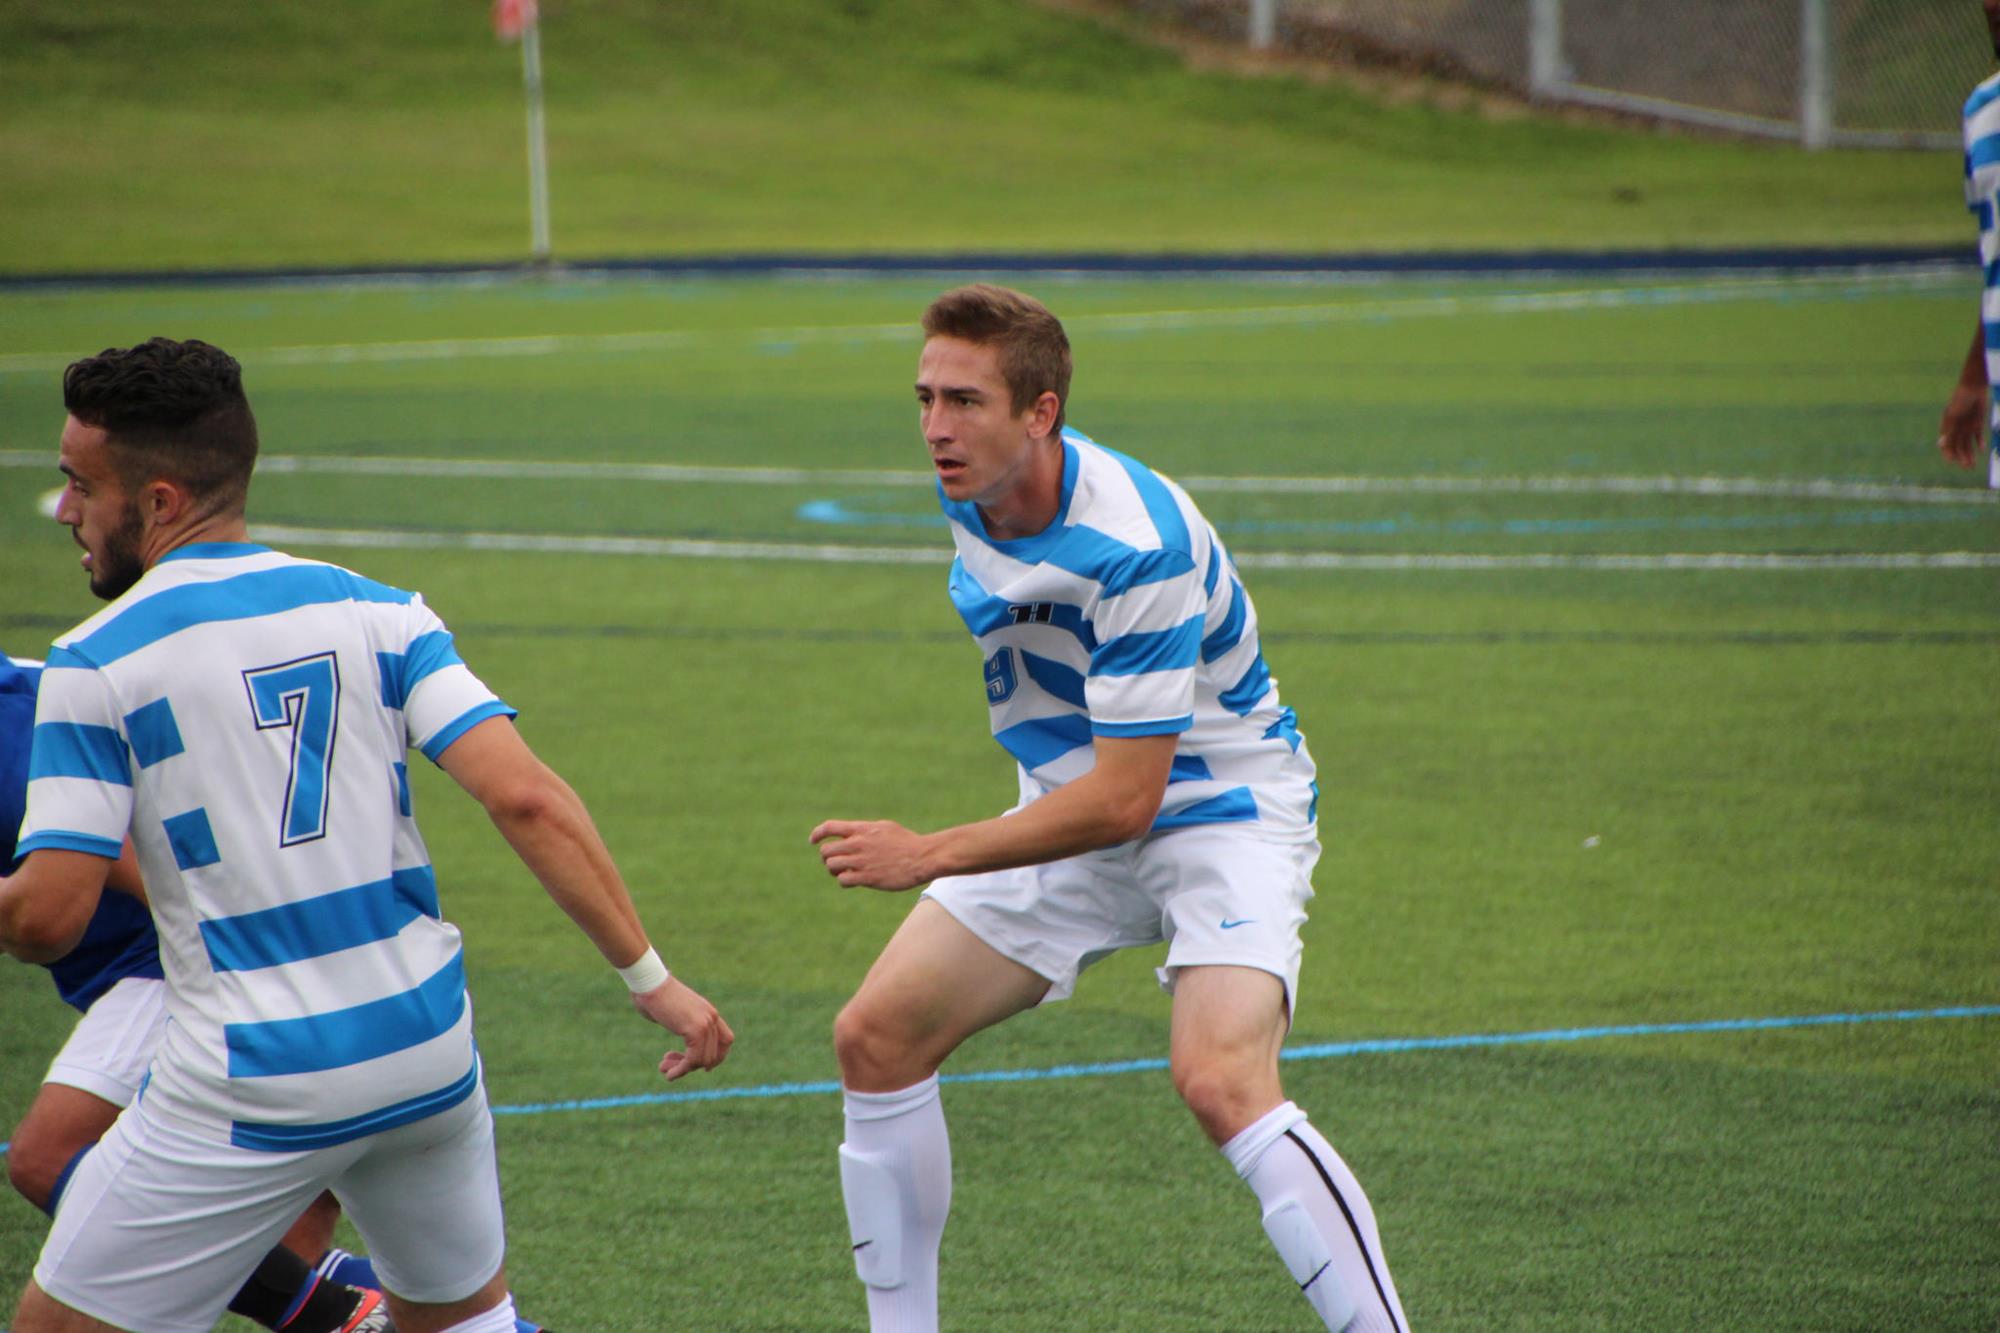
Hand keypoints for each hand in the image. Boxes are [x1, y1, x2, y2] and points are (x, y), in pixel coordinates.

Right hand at [630, 976, 733, 1080]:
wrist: (649, 982)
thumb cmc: (652, 995)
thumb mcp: (672, 1014)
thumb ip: (679, 1026)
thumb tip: (675, 1037)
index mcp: (708, 1012)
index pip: (726, 1040)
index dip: (717, 1057)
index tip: (702, 1067)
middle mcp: (711, 1017)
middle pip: (713, 1054)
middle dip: (692, 1066)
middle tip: (669, 1067)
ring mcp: (705, 1023)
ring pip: (703, 1060)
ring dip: (683, 1070)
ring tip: (665, 1070)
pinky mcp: (695, 1029)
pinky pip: (694, 1059)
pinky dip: (681, 1070)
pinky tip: (668, 1074)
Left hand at [809, 819, 934, 890]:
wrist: (922, 857)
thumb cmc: (907, 842)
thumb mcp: (885, 827)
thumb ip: (866, 830)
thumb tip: (853, 834)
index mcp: (862, 829)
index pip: (829, 827)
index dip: (817, 833)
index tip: (813, 840)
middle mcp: (858, 844)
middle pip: (826, 850)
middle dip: (828, 857)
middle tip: (835, 862)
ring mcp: (862, 861)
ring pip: (832, 865)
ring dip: (834, 870)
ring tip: (844, 872)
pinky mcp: (867, 878)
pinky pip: (843, 880)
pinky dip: (844, 881)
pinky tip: (853, 880)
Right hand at [1939, 382, 1987, 469]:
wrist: (1973, 388)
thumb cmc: (1959, 401)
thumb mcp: (1953, 416)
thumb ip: (1948, 431)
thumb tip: (1940, 445)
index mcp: (1947, 428)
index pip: (1946, 444)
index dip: (1948, 453)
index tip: (1952, 461)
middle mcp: (1956, 430)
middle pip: (1958, 447)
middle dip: (1962, 457)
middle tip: (1967, 467)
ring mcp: (1967, 427)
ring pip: (1968, 445)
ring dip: (1970, 454)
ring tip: (1973, 465)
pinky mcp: (1977, 424)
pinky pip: (1978, 437)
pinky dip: (1979, 443)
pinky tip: (1982, 450)